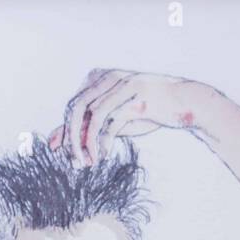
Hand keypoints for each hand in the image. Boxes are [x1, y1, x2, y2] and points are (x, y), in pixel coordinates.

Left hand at [48, 69, 211, 165]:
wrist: (186, 104)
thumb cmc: (146, 111)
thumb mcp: (111, 120)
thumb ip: (84, 127)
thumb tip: (53, 143)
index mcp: (99, 77)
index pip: (72, 106)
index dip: (64, 131)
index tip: (62, 153)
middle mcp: (109, 77)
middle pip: (76, 109)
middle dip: (70, 138)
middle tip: (73, 162)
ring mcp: (123, 85)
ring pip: (91, 116)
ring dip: (84, 144)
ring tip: (86, 163)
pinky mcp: (136, 97)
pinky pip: (110, 123)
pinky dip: (102, 143)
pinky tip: (101, 157)